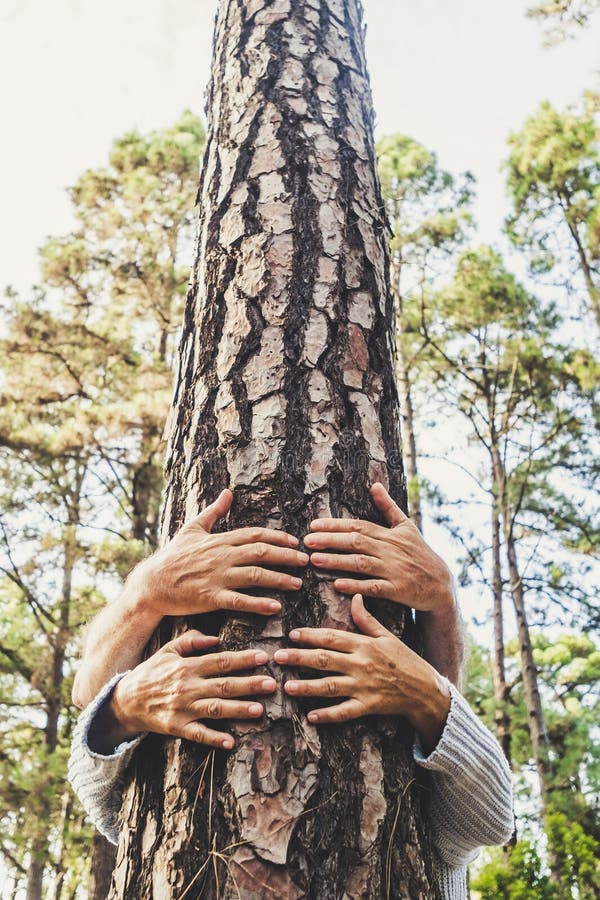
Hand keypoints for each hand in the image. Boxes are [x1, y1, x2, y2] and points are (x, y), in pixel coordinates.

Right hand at [88, 631, 276, 752]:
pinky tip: (230, 742)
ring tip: (260, 710)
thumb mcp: (167, 650)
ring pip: (215, 709)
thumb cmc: (151, 672)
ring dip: (238, 710)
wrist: (125, 700)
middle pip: (223, 685)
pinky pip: (198, 734)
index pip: (219, 661)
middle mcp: (187, 687)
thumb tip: (215, 638)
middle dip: (249, 684)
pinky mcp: (176, 727)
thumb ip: (191, 640)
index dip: (242, 659)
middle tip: (271, 684)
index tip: (263, 657)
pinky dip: (214, 739)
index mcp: (187, 666)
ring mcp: (182, 709)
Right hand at [131, 489, 306, 617]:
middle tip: (305, 560)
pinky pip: (239, 601)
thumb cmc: (172, 556)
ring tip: (297, 583)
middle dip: (286, 556)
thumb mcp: (192, 528)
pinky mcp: (211, 598)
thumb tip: (228, 492)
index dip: (277, 537)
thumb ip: (214, 511)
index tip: (295, 542)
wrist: (151, 584)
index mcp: (219, 540)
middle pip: (261, 553)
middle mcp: (221, 556)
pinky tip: (275, 607)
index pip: (254, 535)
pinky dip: (259, 604)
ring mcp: (217, 577)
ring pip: (255, 575)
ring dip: (279, 579)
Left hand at [273, 594, 449, 751]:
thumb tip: (355, 596)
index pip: (332, 637)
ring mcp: (364, 686)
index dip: (310, 635)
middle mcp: (361, 664)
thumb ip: (367, 619)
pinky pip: (345, 712)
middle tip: (278, 657)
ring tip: (287, 686)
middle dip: (299, 658)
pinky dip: (328, 714)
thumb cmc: (404, 659)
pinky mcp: (368, 706)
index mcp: (364, 644)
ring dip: (307, 687)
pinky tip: (310, 715)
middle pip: (325, 660)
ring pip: (330, 686)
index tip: (292, 634)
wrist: (425, 688)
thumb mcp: (387, 635)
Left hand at [303, 482, 453, 612]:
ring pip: (361, 564)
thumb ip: (388, 506)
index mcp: (389, 534)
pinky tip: (338, 585)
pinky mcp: (397, 590)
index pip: (358, 526)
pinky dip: (356, 586)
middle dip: (330, 541)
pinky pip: (374, 587)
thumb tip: (375, 484)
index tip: (313, 525)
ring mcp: (393, 570)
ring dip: (337, 562)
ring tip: (315, 560)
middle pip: (356, 542)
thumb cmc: (420, 553)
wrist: (441, 583)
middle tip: (306, 541)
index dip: (335, 525)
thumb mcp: (406, 526)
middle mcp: (389, 550)